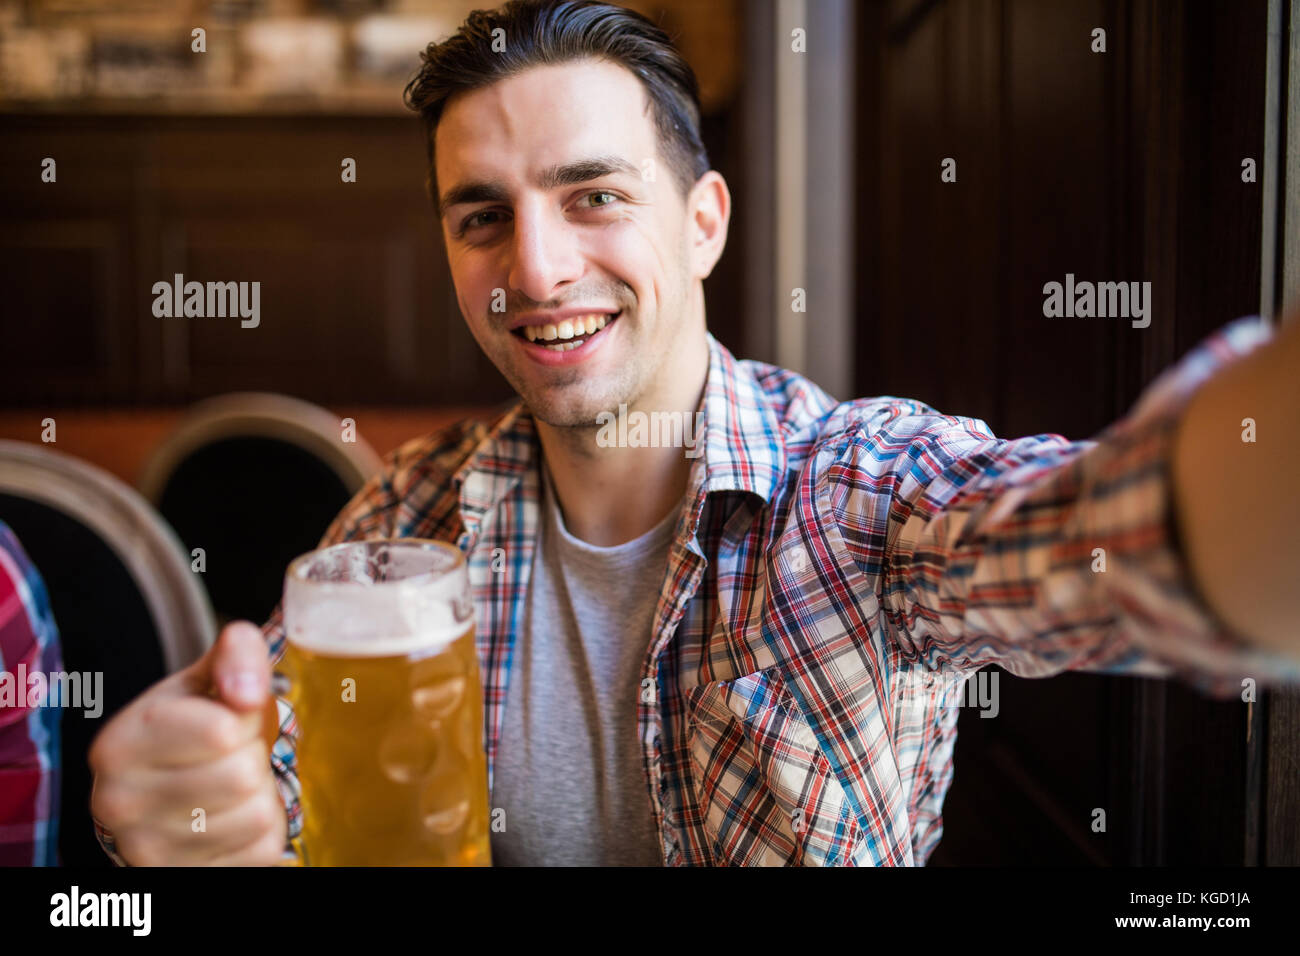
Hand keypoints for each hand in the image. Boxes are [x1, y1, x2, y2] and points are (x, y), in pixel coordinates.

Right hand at [88, 621, 286, 864]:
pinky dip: (263, 834)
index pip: (223, 731)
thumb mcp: (206, 678)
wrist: (162, 793)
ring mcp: (146, 850)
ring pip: (257, 816)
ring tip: (232, 787)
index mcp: (119, 744)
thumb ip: (236, 654)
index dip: (245, 719)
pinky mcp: (180, 878)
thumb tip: (247, 691)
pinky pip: (262, 852)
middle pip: (242, 776)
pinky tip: (234, 819)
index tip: (229, 719)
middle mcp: (119, 803)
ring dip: (262, 797)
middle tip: (234, 756)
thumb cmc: (192, 726)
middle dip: (254, 758)